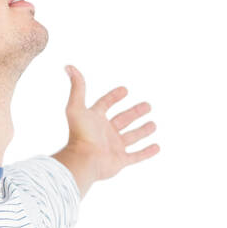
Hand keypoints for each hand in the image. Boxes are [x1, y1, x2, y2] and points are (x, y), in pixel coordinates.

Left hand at [59, 64, 159, 184]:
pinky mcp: (120, 161)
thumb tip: (68, 66)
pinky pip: (136, 156)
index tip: (124, 89)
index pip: (105, 104)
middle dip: (135, 112)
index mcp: (94, 120)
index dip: (113, 96)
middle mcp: (104, 133)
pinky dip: (147, 152)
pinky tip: (157, 146)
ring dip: (142, 131)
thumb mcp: (77, 107)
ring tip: (153, 124)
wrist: (84, 160)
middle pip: (122, 120)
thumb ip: (77, 87)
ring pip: (131, 137)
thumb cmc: (80, 134)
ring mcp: (113, 147)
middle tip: (147, 105)